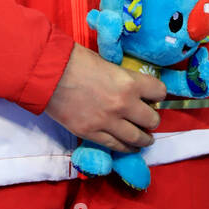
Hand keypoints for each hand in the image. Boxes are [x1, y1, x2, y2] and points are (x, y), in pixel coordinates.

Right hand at [44, 42, 165, 152]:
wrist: (49, 73)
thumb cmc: (75, 60)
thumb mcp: (106, 62)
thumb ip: (120, 77)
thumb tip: (128, 85)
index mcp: (129, 82)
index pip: (159, 92)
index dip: (157, 94)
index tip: (154, 96)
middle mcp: (124, 105)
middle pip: (152, 120)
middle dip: (151, 119)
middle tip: (147, 118)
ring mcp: (108, 122)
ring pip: (137, 138)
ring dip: (144, 139)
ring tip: (145, 139)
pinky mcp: (91, 134)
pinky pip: (115, 146)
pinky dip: (125, 148)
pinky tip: (129, 147)